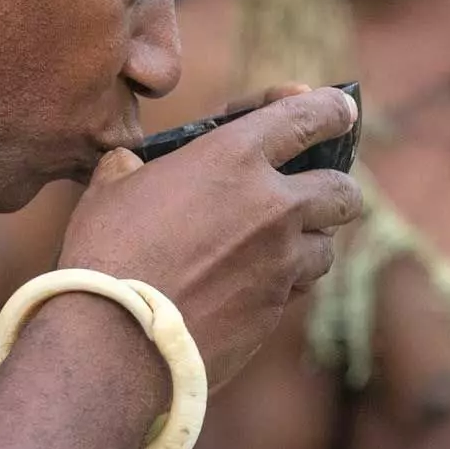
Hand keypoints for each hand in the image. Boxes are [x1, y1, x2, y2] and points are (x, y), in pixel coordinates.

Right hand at [57, 84, 361, 387]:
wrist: (116, 339)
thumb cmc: (105, 255)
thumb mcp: (111, 189)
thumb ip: (135, 165)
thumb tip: (130, 164)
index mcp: (233, 156)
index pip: (308, 116)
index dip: (332, 109)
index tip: (342, 111)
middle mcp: (272, 204)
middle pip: (344, 189)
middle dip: (335, 189)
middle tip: (318, 193)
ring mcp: (281, 260)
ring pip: (326, 245)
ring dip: (309, 242)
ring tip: (278, 245)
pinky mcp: (276, 307)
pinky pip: (297, 286)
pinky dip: (284, 282)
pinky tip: (253, 285)